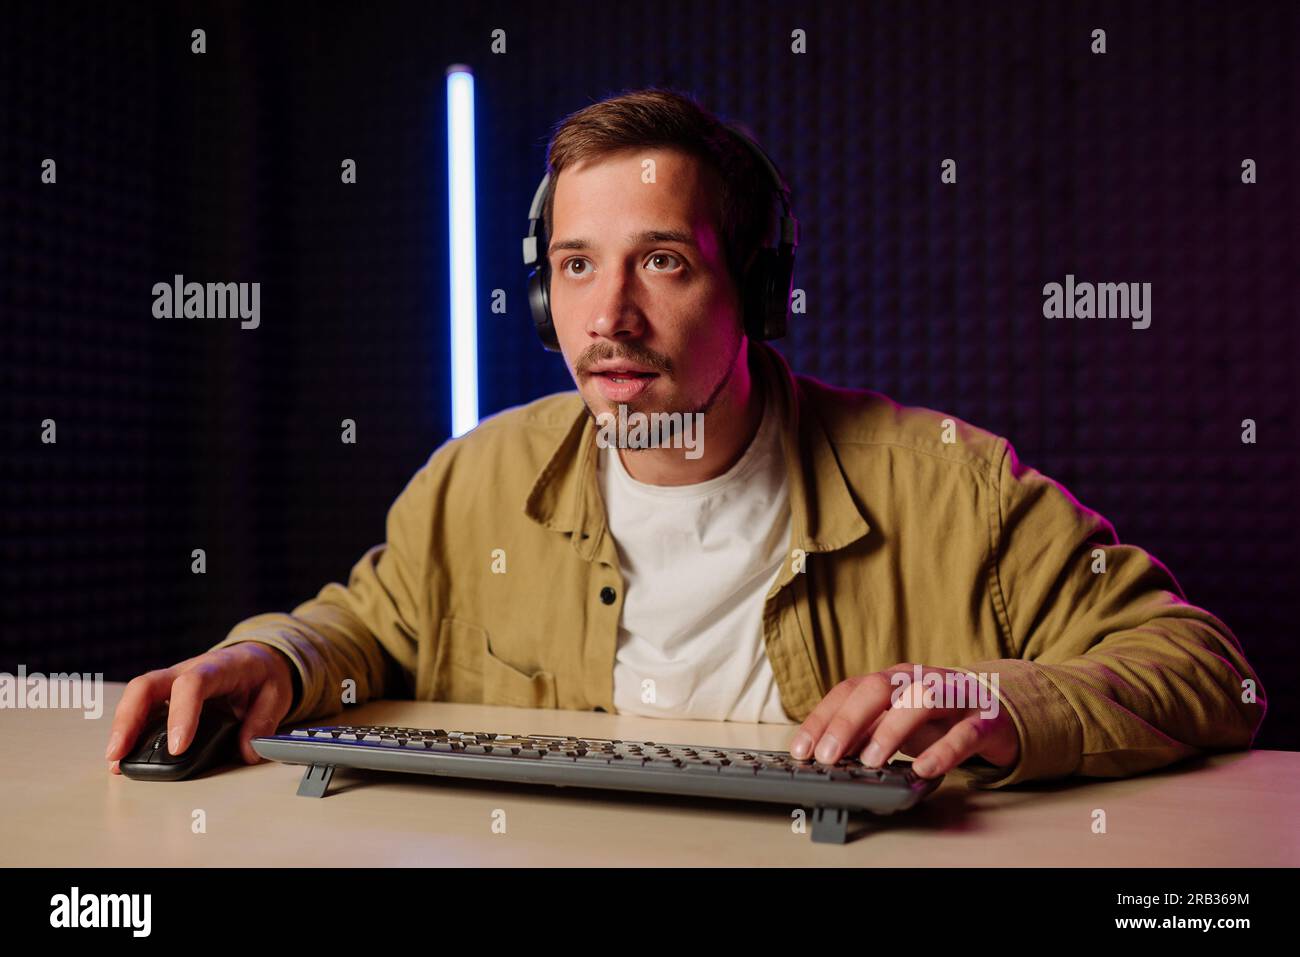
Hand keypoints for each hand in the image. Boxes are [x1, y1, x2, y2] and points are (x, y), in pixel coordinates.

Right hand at [104, 642, 296, 773]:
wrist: (257, 658)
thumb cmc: (262, 675)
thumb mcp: (276, 693)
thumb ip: (263, 721)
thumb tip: (248, 752)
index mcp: (219, 666)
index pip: (193, 683)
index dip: (181, 714)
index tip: (176, 748)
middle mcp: (187, 669)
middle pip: (147, 686)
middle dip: (129, 720)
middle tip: (119, 754)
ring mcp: (171, 682)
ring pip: (136, 698)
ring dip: (122, 729)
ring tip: (115, 763)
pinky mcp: (165, 696)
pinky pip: (140, 710)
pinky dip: (129, 733)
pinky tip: (122, 757)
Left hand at [788, 663, 1019, 777]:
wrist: (998, 710)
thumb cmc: (937, 717)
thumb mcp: (896, 721)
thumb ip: (864, 734)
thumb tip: (825, 756)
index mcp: (892, 680)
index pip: (849, 690)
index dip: (822, 718)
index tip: (802, 750)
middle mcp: (919, 680)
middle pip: (878, 688)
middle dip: (848, 721)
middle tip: (828, 757)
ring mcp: (954, 696)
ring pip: (921, 701)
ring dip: (891, 730)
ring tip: (871, 762)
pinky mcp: (985, 720)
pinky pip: (965, 733)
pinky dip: (944, 751)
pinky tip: (924, 769)